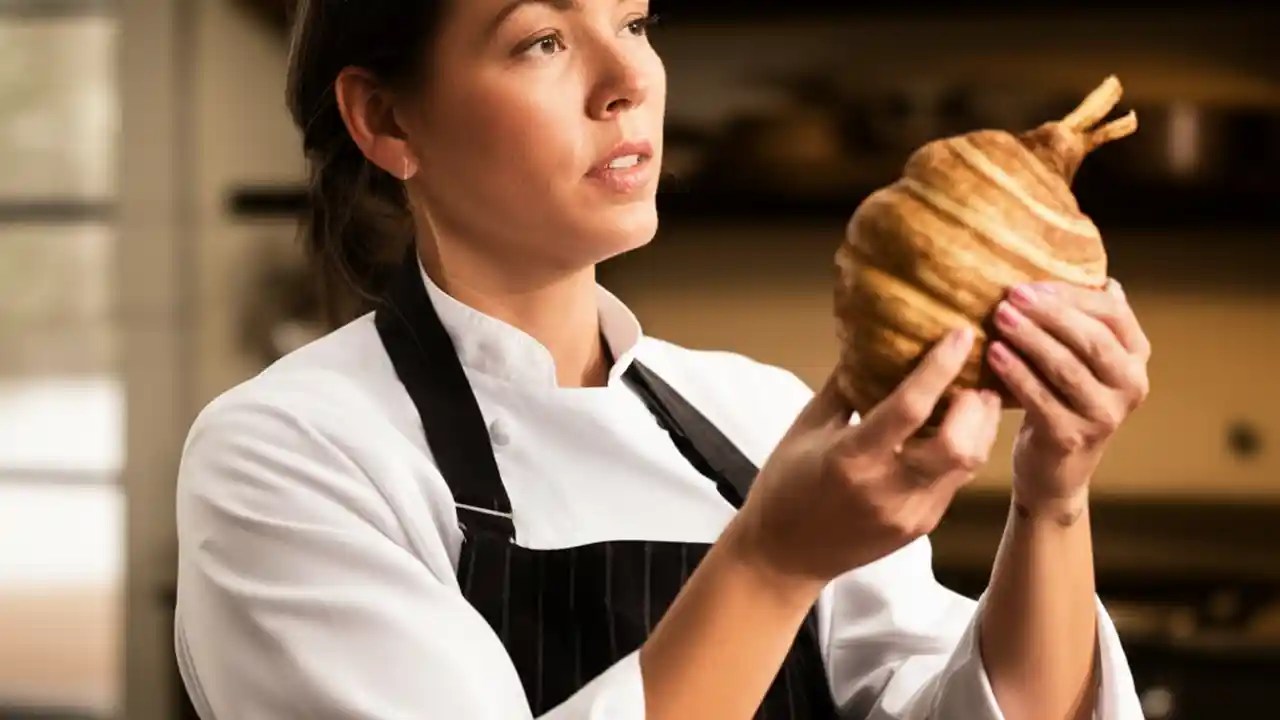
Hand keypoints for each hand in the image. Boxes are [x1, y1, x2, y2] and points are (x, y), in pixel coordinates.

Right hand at [730, 327, 1002, 587]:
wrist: (783, 557)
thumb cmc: (786, 486)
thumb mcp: (806, 428)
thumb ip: (844, 386)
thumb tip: (872, 341)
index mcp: (850, 459)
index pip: (909, 408)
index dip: (940, 368)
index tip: (959, 334)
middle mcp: (886, 489)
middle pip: (959, 445)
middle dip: (975, 405)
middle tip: (973, 378)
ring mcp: (908, 513)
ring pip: (968, 464)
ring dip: (979, 428)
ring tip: (974, 399)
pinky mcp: (919, 526)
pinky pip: (955, 482)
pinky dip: (962, 451)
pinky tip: (956, 431)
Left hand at [988, 279, 1151, 519]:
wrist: (1055, 469)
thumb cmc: (1063, 400)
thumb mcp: (1084, 362)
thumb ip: (1091, 323)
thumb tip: (1107, 280)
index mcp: (1136, 358)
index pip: (1112, 314)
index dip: (1071, 295)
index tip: (1031, 284)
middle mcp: (1131, 385)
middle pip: (1092, 339)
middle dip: (1049, 313)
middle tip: (1011, 296)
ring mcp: (1104, 414)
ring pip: (1066, 367)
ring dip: (1030, 338)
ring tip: (1000, 318)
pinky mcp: (1072, 436)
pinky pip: (1041, 398)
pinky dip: (1016, 373)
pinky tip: (994, 354)